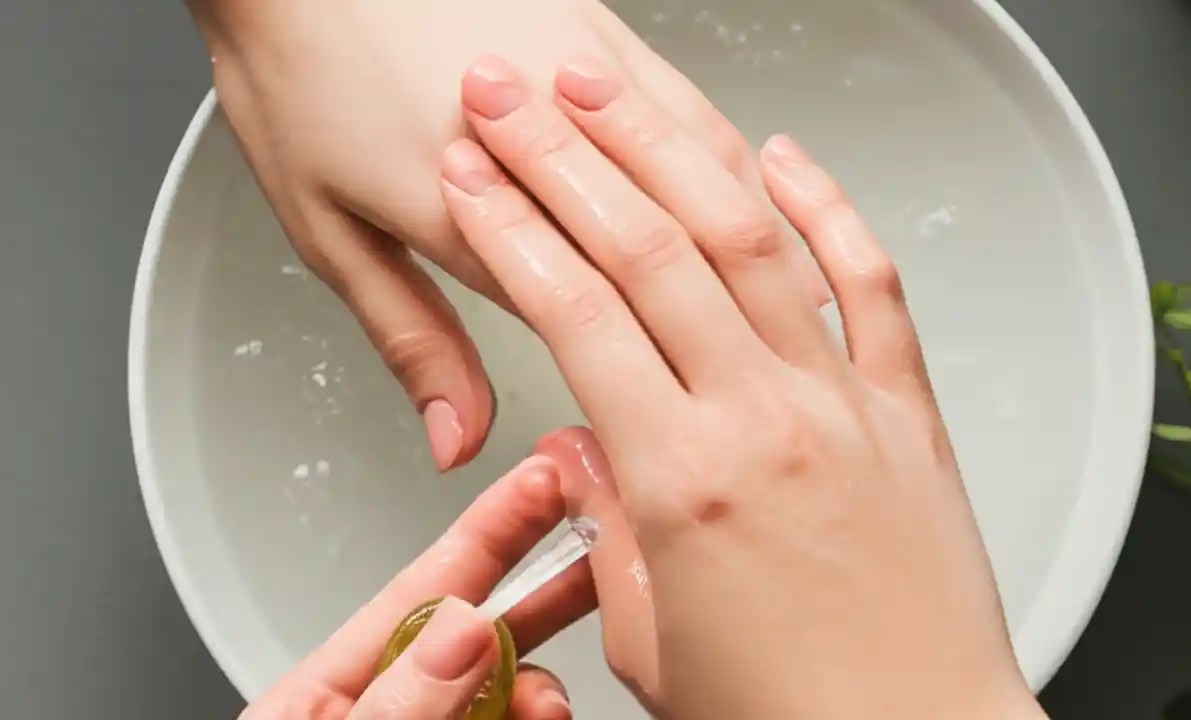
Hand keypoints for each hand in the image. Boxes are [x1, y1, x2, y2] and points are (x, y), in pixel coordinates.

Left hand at [184, 0, 821, 470]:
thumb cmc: (300, 72)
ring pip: (703, 181)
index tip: (687, 422)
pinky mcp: (602, 31)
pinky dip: (735, 169)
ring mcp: (586, 82)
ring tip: (797, 303)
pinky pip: (697, 111)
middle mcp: (548, 150)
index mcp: (477, 216)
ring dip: (754, 247)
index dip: (647, 382)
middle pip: (670, 256)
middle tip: (779, 380)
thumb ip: (411, 340)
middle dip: (726, 325)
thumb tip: (456, 436)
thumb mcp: (328, 231)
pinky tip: (756, 193)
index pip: (594, 325)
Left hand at [240, 456, 591, 719]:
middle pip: (483, 630)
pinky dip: (537, 719)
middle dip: (547, 586)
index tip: (543, 475)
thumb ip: (397, 700)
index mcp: (332, 685)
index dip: (491, 526)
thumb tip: (464, 629)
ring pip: (510, 690)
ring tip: (544, 709)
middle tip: (607, 543)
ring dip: (540, 689)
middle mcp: (392, 702)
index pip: (425, 584)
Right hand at [436, 55, 1049, 719]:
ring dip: (668, 151)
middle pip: (648, 248)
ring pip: (749, 239)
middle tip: (513, 97)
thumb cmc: (790, 714)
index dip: (513, 229)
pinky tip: (780, 156)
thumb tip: (583, 454)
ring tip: (609, 93)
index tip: (474, 176)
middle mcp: (766, 421)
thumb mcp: (651, 635)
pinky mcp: (905, 409)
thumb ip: (607, 525)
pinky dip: (825, 206)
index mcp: (686, 482)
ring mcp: (843, 403)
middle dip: (565, 156)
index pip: (576, 314)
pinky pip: (869, 280)